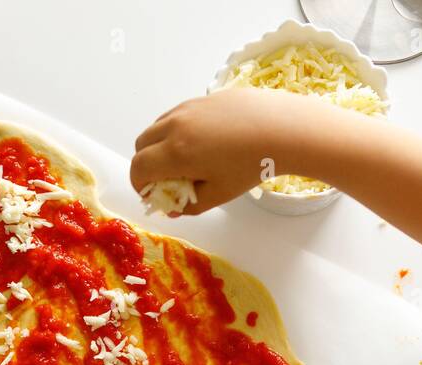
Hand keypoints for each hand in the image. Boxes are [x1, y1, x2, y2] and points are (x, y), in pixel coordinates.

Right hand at [130, 88, 317, 214]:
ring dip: (160, 146)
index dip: (139, 184)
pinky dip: (177, 130)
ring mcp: (188, 108)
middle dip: (147, 164)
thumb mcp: (219, 194)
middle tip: (167, 179)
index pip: (138, 167)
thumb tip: (171, 210)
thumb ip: (189, 205)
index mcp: (175, 152)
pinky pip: (177, 115)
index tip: (152, 194)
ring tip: (186, 161)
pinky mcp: (203, 98)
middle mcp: (175, 126)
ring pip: (158, 127)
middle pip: (142, 144)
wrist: (283, 129)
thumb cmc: (251, 165)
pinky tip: (204, 142)